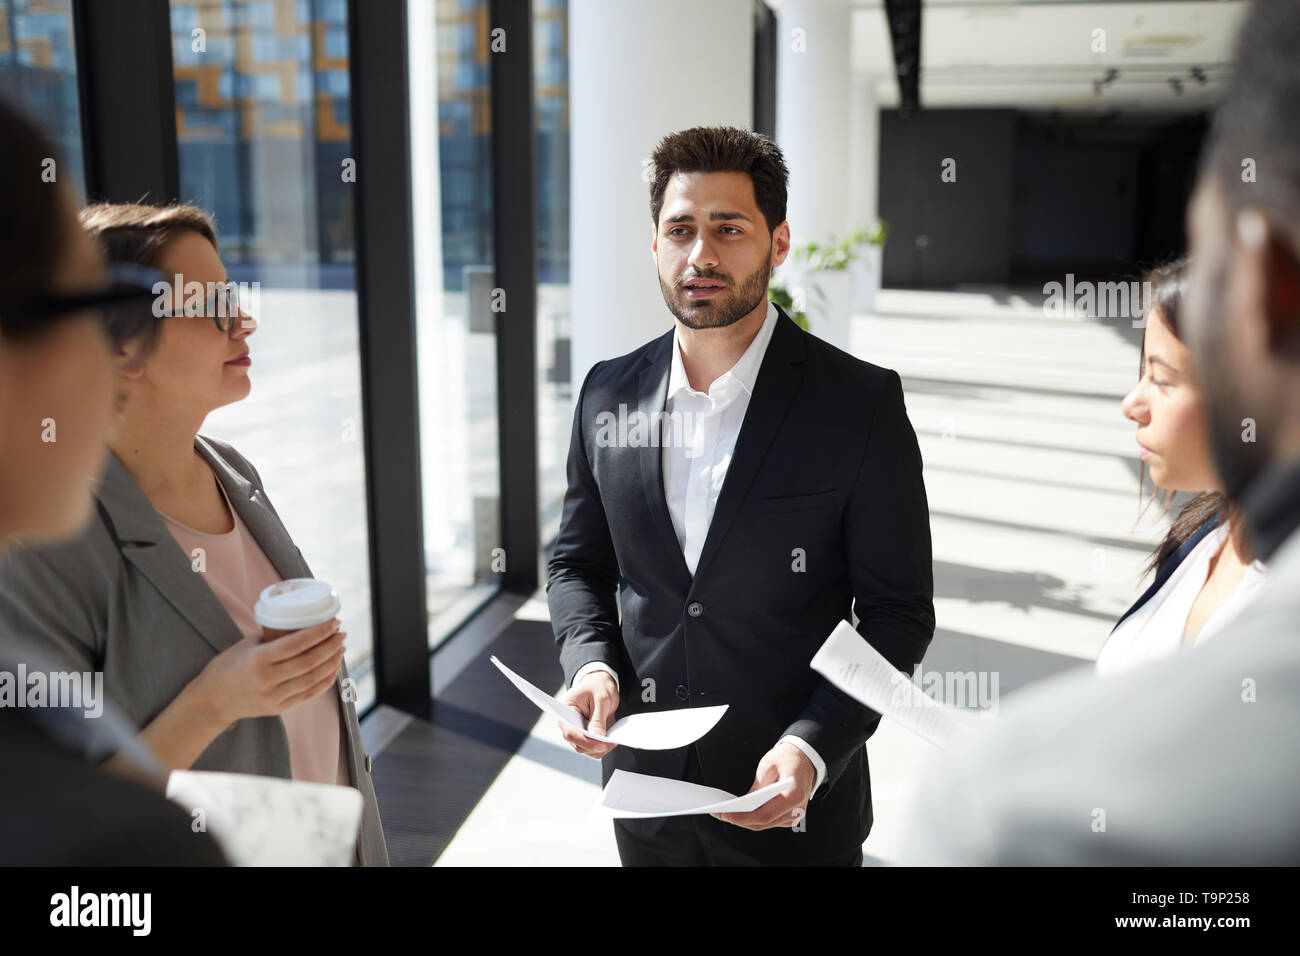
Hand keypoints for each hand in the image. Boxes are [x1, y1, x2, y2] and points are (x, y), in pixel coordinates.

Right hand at [189, 618, 345, 726]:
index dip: (319, 632)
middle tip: (341, 634)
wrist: (211, 702)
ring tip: (340, 649)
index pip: (296, 644)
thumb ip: (270, 635)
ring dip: (331, 663)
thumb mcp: (245, 645)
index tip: (334, 622)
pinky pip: (308, 694)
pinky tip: (333, 669)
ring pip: (312, 678)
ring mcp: (273, 696)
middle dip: (330, 646)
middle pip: (308, 662)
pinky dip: (325, 681)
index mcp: (257, 659)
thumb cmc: (227, 667)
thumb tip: (298, 620)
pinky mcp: (278, 708)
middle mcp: (266, 679)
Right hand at [558, 671, 619, 757]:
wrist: (599, 682)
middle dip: (594, 747)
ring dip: (598, 749)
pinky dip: (600, 747)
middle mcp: (567, 723)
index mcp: (565, 710)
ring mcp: (575, 730)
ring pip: (584, 749)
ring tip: (612, 741)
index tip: (601, 745)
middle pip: (577, 744)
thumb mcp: (601, 699)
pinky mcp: (583, 734)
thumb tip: (597, 738)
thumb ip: (598, 719)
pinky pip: (590, 747)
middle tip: (611, 743)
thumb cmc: (598, 686)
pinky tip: (610, 740)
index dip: (585, 741)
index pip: (570, 731)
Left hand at [712, 741, 814, 830]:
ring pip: (764, 824)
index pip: (765, 814)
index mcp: (793, 795)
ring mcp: (794, 815)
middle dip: (740, 819)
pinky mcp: (790, 815)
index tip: (727, 814)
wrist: (805, 758)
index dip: (744, 817)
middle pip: (763, 822)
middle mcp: (796, 809)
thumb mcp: (768, 765)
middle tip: (720, 814)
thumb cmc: (788, 758)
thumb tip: (743, 803)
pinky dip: (754, 818)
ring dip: (745, 820)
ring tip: (725, 814)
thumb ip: (757, 787)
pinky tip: (740, 812)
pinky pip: (769, 821)